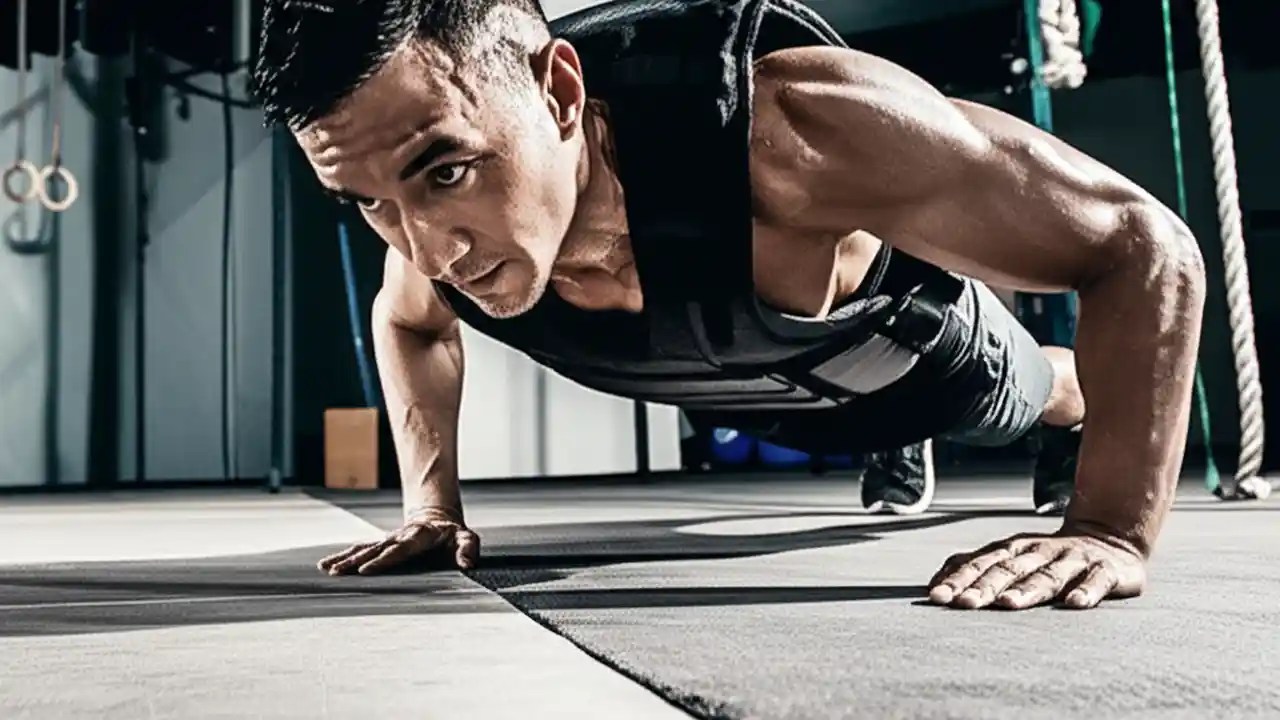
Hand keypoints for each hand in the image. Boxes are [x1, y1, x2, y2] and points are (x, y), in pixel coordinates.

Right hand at [318, 508, 479, 575]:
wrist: (437, 519)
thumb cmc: (452, 534)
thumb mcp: (467, 539)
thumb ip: (468, 549)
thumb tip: (467, 564)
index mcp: (419, 536)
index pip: (399, 550)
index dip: (383, 560)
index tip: (365, 571)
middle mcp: (399, 537)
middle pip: (375, 549)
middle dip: (355, 561)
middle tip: (337, 572)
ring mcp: (387, 540)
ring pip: (364, 548)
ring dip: (345, 558)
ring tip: (327, 569)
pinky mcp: (380, 544)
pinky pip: (360, 549)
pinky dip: (342, 556)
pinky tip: (326, 565)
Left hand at [926, 529, 1145, 609]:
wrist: (1109, 536)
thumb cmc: (1046, 556)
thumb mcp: (1011, 556)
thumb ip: (975, 567)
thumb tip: (933, 584)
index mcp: (1013, 550)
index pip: (980, 564)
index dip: (958, 580)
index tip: (937, 597)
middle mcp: (1039, 552)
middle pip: (1008, 570)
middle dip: (985, 587)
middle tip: (964, 604)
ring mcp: (1073, 559)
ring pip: (1047, 576)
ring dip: (1027, 590)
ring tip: (1009, 604)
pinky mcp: (1106, 570)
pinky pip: (1096, 581)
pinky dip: (1086, 592)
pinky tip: (1075, 604)